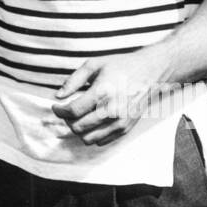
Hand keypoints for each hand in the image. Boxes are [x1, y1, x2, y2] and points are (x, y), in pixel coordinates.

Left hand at [51, 49, 168, 145]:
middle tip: (67, 112)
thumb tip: (58, 96)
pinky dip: (92, 135)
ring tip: (79, 118)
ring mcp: (120, 122)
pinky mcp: (126, 129)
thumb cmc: (120, 66)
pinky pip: (101, 141)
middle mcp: (112, 110)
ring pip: (88, 138)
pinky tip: (92, 122)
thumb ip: (73, 80)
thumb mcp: (94, 65)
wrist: (150, 72)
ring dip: (78, 130)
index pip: (73, 111)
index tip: (56, 107)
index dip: (59, 111)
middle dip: (67, 120)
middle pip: (78, 127)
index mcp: (102, 92)